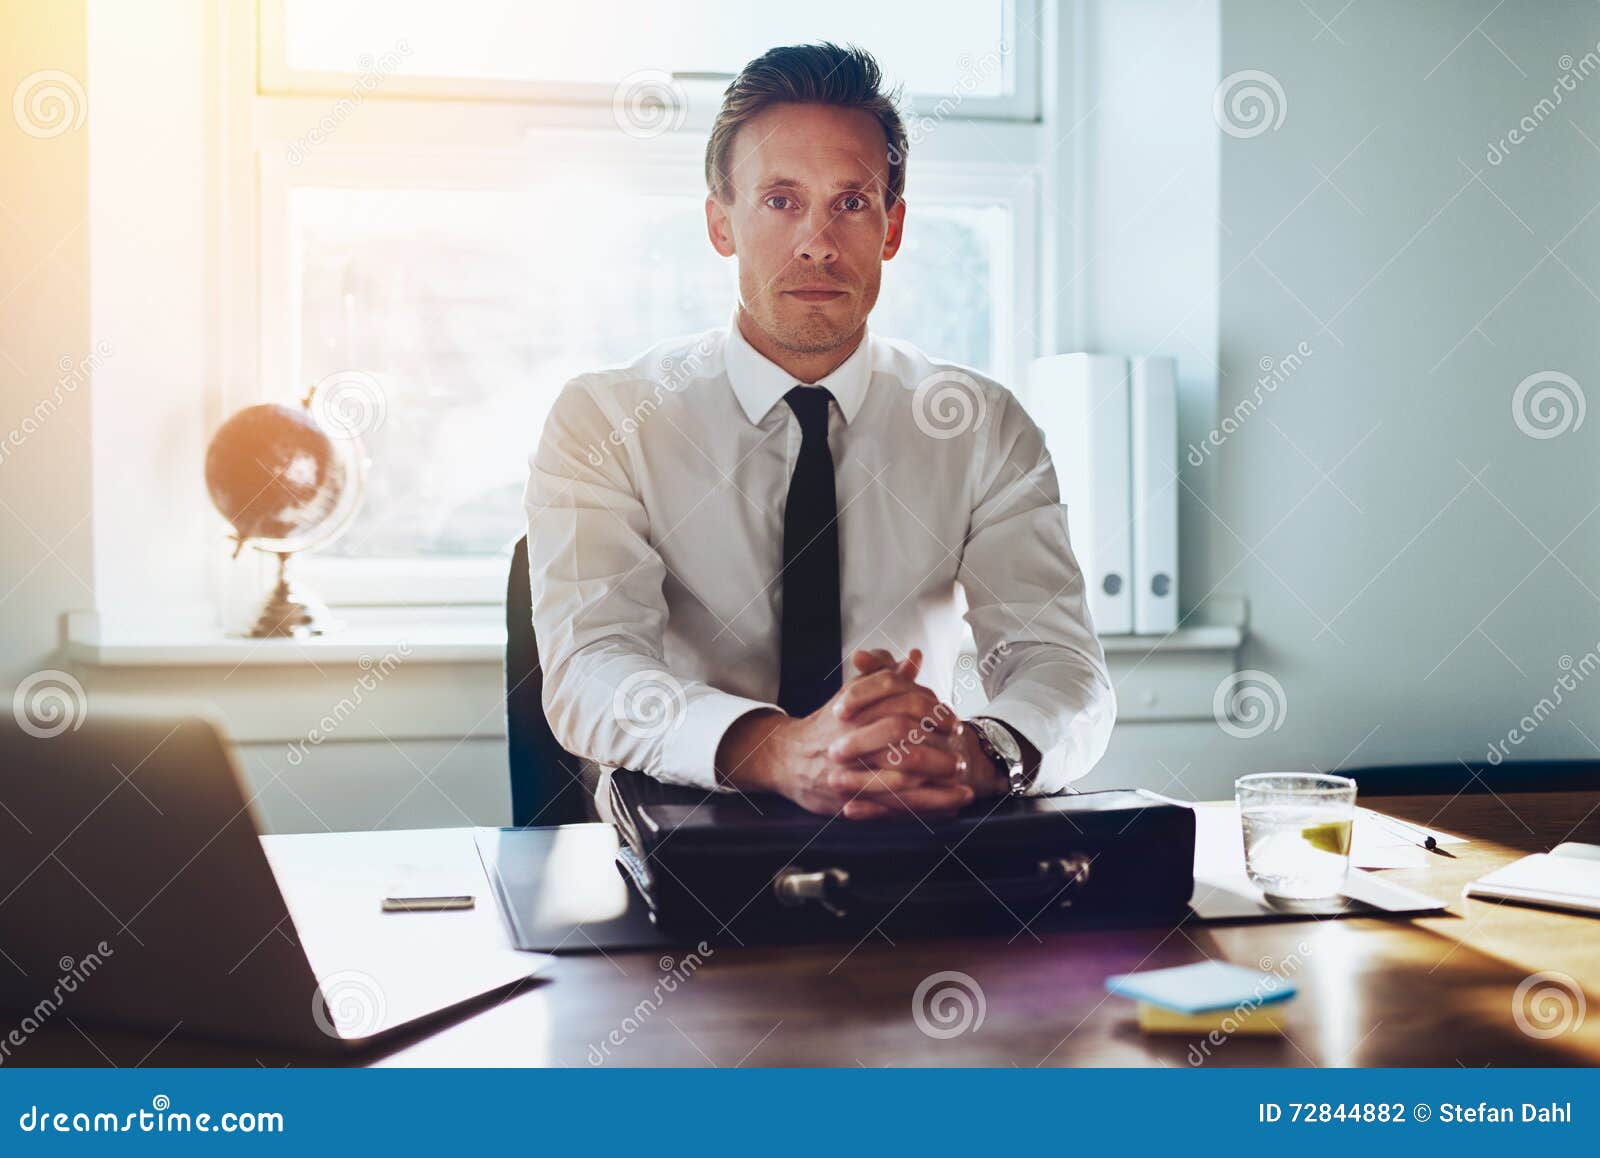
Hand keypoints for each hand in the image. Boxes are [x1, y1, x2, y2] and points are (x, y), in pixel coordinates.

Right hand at [716, 649, 1001, 819]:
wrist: (787, 759)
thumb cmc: (829, 725)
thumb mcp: (854, 696)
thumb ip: (884, 676)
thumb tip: (914, 658)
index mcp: (853, 703)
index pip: (898, 695)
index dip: (931, 707)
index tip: (953, 722)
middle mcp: (849, 731)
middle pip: (899, 728)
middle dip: (935, 739)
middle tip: (959, 751)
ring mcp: (847, 765)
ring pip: (897, 768)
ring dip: (936, 775)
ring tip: (961, 781)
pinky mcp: (849, 797)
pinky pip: (893, 802)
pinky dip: (926, 804)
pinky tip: (950, 806)